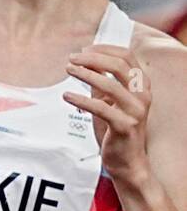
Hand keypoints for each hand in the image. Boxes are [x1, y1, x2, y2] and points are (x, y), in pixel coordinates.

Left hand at [63, 44, 150, 185]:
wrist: (127, 161)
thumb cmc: (116, 129)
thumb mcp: (108, 101)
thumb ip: (101, 83)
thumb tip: (86, 63)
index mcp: (141, 85)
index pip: (127, 56)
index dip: (104, 49)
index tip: (83, 49)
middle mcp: (143, 95)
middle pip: (119, 65)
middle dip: (93, 58)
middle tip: (71, 59)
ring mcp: (136, 110)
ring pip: (110, 84)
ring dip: (86, 74)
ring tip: (68, 70)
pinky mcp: (125, 126)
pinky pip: (101, 108)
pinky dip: (81, 99)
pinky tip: (66, 95)